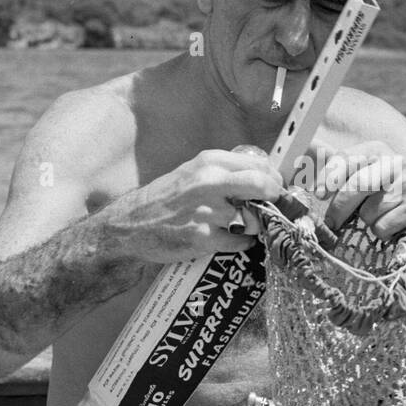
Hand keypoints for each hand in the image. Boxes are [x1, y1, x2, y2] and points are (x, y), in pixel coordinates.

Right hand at [101, 148, 282, 264]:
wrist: (130, 226)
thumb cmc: (164, 199)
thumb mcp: (191, 172)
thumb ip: (223, 172)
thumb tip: (262, 177)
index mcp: (208, 162)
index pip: (258, 165)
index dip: (274, 179)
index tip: (276, 188)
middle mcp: (209, 182)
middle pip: (262, 185)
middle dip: (275, 198)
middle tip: (275, 206)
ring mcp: (207, 211)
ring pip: (254, 218)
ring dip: (257, 225)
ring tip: (247, 225)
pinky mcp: (204, 238)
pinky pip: (241, 241)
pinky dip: (243, 242)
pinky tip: (232, 239)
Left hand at [316, 140, 405, 244]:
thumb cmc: (392, 192)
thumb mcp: (369, 173)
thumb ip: (340, 169)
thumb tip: (303, 157)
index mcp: (377, 150)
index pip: (346, 159)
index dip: (328, 178)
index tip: (317, 195)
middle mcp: (394, 162)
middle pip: (355, 187)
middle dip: (339, 210)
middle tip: (333, 223)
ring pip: (368, 212)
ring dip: (368, 222)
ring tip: (381, 217)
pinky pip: (383, 227)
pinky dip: (383, 232)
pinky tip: (394, 225)